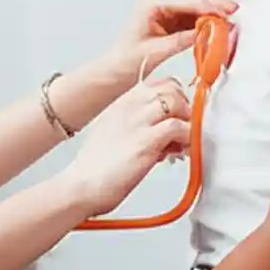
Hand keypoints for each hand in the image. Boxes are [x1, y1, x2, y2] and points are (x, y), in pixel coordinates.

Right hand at [60, 79, 189, 215]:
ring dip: (187, 121)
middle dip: (185, 107)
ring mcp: (137, 121)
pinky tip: (183, 152)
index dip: (176, 96)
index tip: (180, 115)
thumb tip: (168, 134)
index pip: (159, 82)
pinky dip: (188, 138)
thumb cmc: (97, 168)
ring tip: (184, 141)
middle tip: (185, 128)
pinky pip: (178, 127)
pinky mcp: (146, 140)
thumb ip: (142, 128)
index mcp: (122, 103)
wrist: (82, 186)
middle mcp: (130, 106)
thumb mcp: (116, 136)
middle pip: (171, 87)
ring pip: (176, 101)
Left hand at [106, 0, 238, 85]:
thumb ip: (181, 40)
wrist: (115, 71)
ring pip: (195, 10)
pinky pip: (191, 20)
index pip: (185, 1)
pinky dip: (205, 25)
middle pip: (192, 2)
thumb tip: (207, 32)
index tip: (226, 11)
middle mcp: (158, 2)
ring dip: (212, 16)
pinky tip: (219, 29)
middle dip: (214, 7)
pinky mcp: (170, 21)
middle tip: (235, 11)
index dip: (208, 5)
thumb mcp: (156, 51)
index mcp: (150, 3)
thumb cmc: (127, 61)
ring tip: (231, 21)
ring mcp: (165, 11)